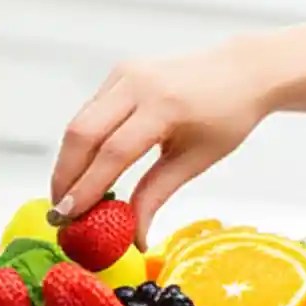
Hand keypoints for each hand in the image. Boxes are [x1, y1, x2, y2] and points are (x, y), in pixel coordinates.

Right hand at [50, 38, 273, 246]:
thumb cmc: (228, 115)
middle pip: (83, 133)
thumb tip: (134, 234)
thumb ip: (157, 194)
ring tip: (70, 196)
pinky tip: (86, 167)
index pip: (115, 151)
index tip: (72, 217)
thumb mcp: (197, 159)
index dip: (89, 187)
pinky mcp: (120, 72)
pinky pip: (91, 110)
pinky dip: (84, 141)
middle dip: (66, 176)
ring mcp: (126, 73)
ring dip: (70, 161)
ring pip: (80, 121)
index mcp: (166, 105)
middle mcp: (140, 84)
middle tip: (62, 212)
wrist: (243, 71)